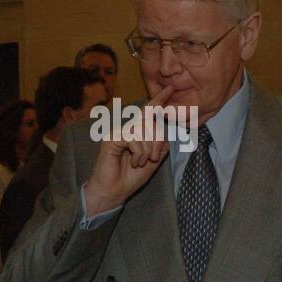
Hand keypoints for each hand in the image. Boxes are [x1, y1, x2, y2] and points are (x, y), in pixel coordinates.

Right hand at [83, 85, 172, 215]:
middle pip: (150, 122)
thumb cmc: (131, 177)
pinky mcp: (112, 138)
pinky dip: (139, 152)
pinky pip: (133, 138)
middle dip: (157, 141)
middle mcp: (128, 129)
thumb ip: (161, 145)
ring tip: (141, 162)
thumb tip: (166, 133)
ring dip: (148, 149)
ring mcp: (119, 132)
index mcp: (137, 133)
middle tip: (153, 158)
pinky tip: (133, 162)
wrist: (115, 192)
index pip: (149, 113)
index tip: (170, 89)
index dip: (159, 100)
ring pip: (143, 130)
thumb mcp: (153, 161)